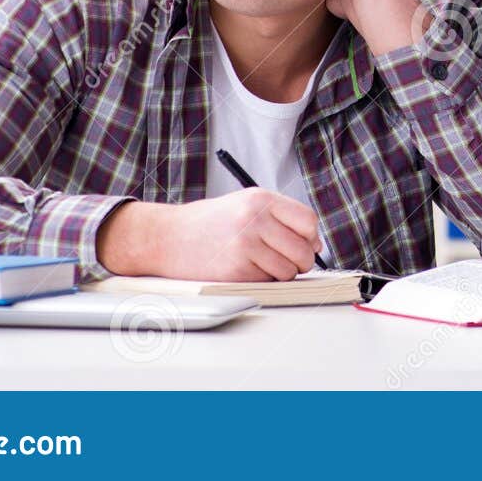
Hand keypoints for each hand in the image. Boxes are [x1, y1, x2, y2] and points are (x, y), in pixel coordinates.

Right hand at [97, 189, 321, 281]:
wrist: (167, 237)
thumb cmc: (209, 222)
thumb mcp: (244, 203)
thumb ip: (279, 217)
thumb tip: (315, 243)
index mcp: (260, 199)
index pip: (308, 221)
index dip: (310, 237)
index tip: (305, 244)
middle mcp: (255, 219)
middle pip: (303, 249)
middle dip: (301, 261)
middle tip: (288, 262)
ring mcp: (245, 245)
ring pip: (288, 270)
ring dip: (281, 274)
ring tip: (261, 264)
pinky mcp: (236, 270)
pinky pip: (267, 282)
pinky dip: (262, 281)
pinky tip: (245, 270)